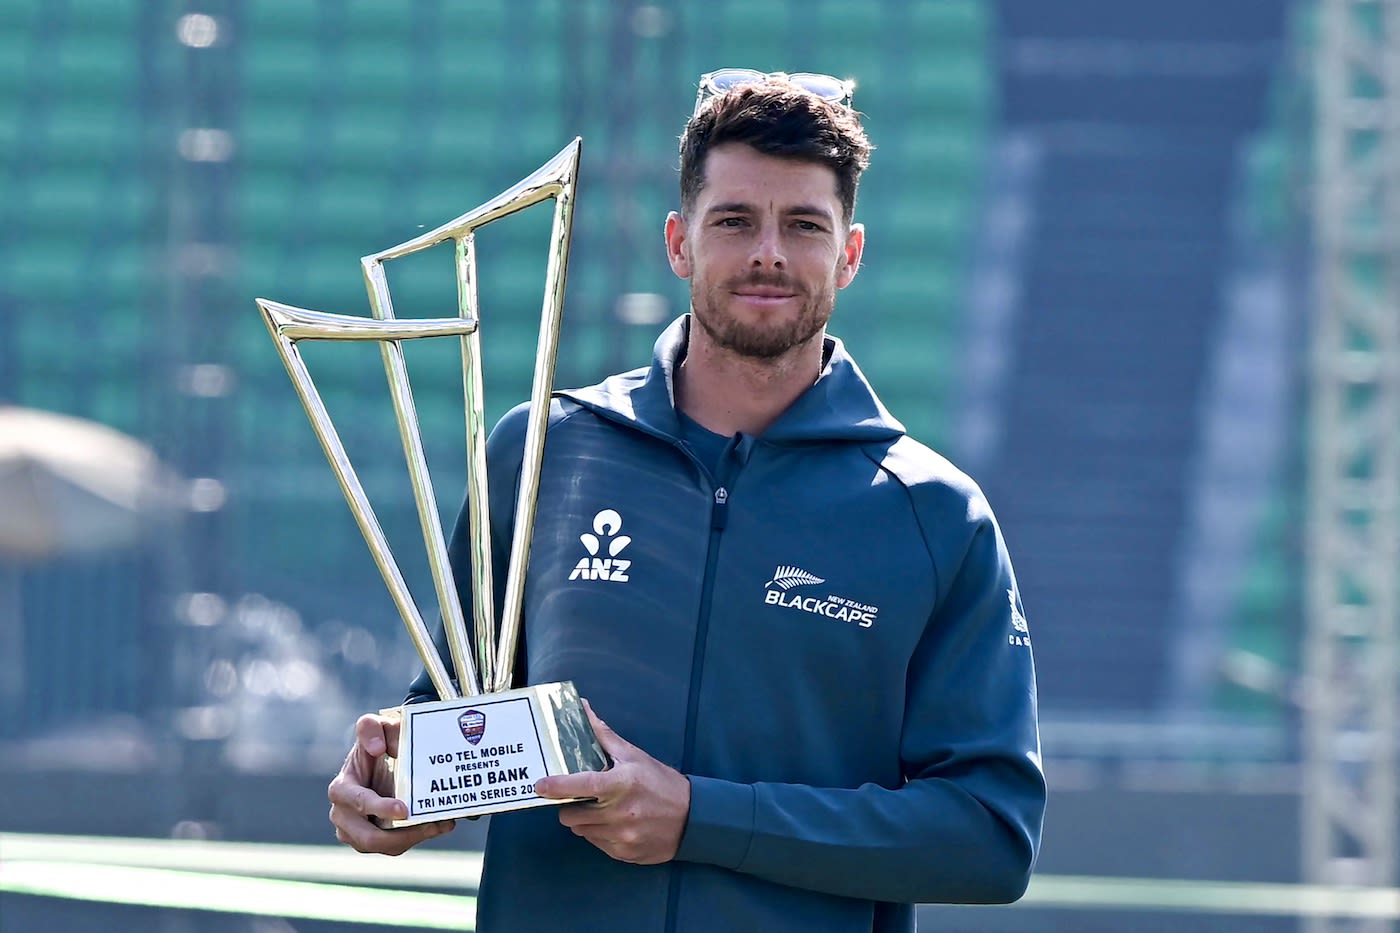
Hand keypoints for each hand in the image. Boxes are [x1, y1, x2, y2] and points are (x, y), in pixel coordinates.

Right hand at [328, 712, 455, 855]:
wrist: (383, 759)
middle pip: (368, 837)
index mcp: (341, 789)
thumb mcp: (374, 726)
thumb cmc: (378, 743)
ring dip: (414, 838)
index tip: (404, 809)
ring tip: (440, 825)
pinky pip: (396, 846)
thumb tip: (378, 748)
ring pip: (385, 846)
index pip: (357, 802)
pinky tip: (440, 825)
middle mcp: (344, 815)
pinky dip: (417, 837)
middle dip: (400, 835)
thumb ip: (371, 728)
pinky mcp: (374, 840)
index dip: (380, 808)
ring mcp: (356, 832)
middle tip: (429, 825)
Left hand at [534, 700, 690, 864]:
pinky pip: (596, 844)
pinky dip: (598, 834)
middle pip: (570, 816)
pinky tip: (614, 824)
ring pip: (581, 831)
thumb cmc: (661, 783)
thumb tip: (582, 708)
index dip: (555, 787)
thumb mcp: (634, 756)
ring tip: (600, 810)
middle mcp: (618, 814)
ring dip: (584, 821)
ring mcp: (621, 837)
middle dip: (569, 807)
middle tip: (581, 798)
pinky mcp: (623, 853)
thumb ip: (603, 735)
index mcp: (620, 784)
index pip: (579, 786)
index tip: (539, 785)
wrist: (693, 818)